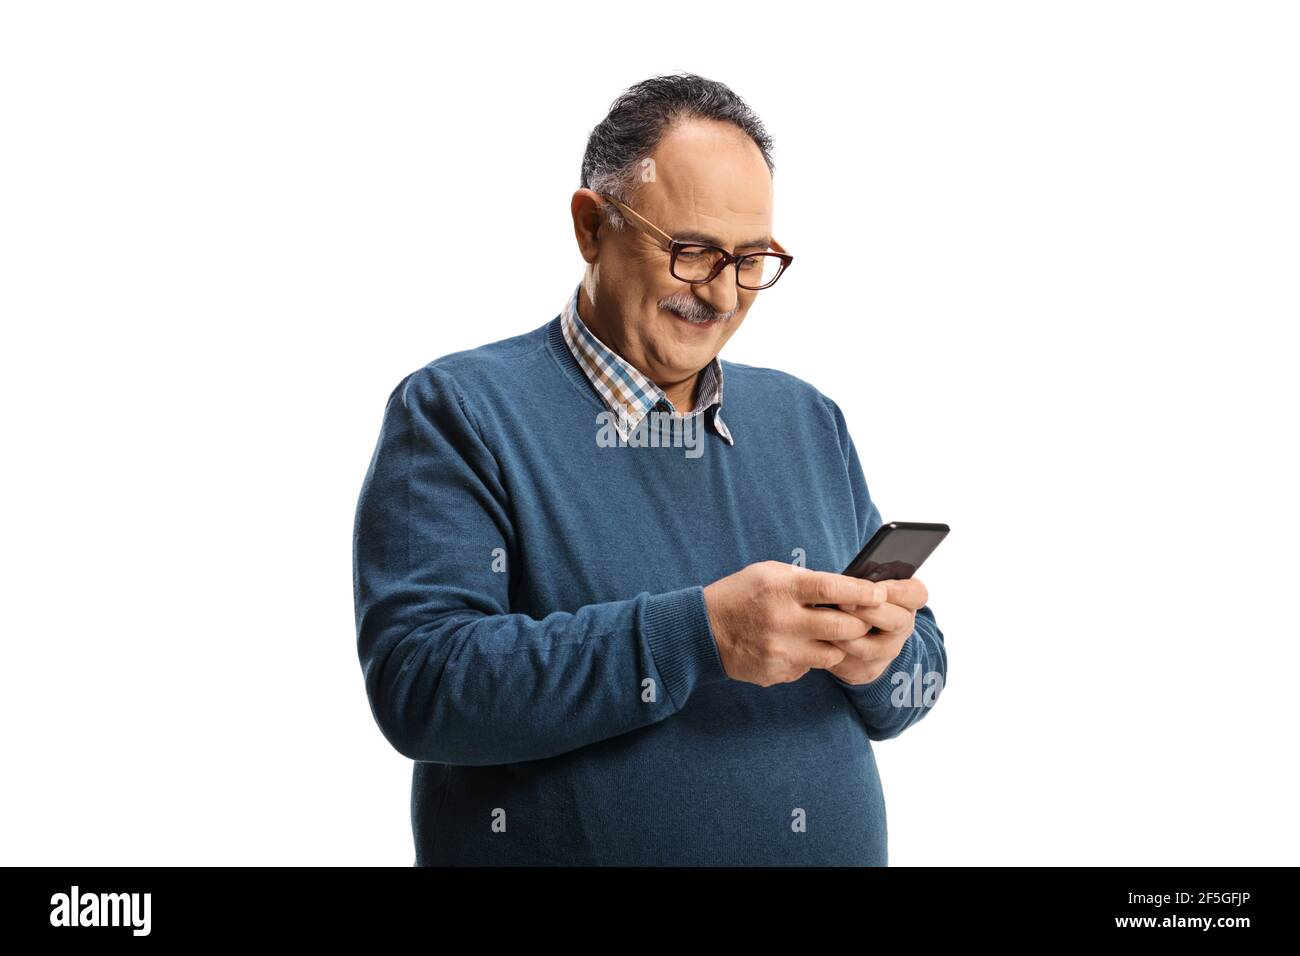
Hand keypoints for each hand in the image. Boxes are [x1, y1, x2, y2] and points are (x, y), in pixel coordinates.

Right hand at [702, 561, 888, 686]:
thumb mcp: (768, 573)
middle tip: (864, 619)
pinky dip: (810, 658)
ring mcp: (779, 650)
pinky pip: (809, 668)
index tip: (880, 593)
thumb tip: (844, 588)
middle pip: (842, 626)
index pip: (832, 588)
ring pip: (832, 654)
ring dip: (837, 644)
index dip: (861, 591)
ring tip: (828, 634)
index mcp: (780, 588)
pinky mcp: (776, 672)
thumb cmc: (740, 595)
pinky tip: (796, 647)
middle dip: (860, 623)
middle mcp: (781, 620)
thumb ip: (804, 580)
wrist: (702, 630)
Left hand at [824, 578, 928, 685]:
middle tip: (844, 603)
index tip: (879, 586)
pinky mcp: (866, 670)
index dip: (899, 591)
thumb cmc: (857, 597)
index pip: (917, 594)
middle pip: (897, 621)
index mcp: (908, 601)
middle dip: (869, 611)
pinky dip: (832, 651)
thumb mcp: (866, 583)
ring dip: (846, 634)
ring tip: (825, 621)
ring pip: (869, 648)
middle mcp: (903, 628)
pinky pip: (849, 664)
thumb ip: (865, 580)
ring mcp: (887, 652)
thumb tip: (851, 577)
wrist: (853, 632)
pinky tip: (819, 639)